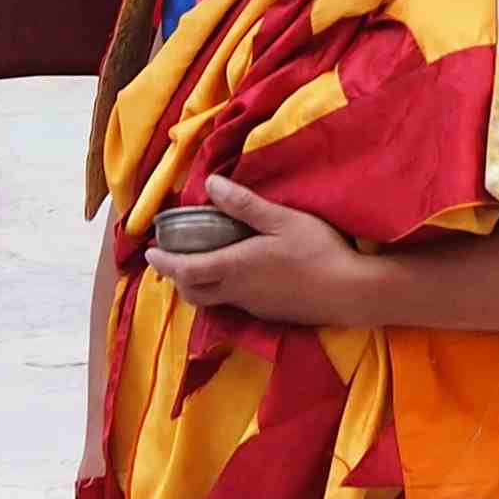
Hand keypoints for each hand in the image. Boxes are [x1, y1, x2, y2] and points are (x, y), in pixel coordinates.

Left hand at [146, 177, 366, 328]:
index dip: (165, 261)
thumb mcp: (282, 219)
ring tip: (201, 265)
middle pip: (194, 292)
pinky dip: (223, 290)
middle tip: (173, 259)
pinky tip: (238, 276)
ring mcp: (253, 306)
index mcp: (235, 266)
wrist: (349, 291)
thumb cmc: (317, 250)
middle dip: (178, 277)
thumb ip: (244, 205)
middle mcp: (238, 291)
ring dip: (199, 285)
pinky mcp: (269, 314)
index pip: (186, 268)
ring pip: (213, 300)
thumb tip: (210, 185)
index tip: (150, 253)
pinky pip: (234, 304)